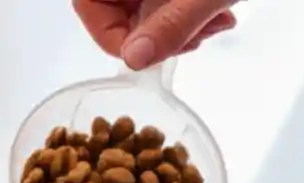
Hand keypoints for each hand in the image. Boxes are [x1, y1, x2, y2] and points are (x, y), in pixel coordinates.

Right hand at [73, 0, 238, 69]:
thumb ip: (172, 23)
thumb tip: (135, 57)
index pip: (88, 3)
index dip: (110, 36)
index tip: (144, 56)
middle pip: (111, 5)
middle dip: (149, 32)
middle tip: (191, 40)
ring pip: (136, 3)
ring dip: (170, 25)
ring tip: (214, 24)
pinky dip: (181, 10)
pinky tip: (215, 12)